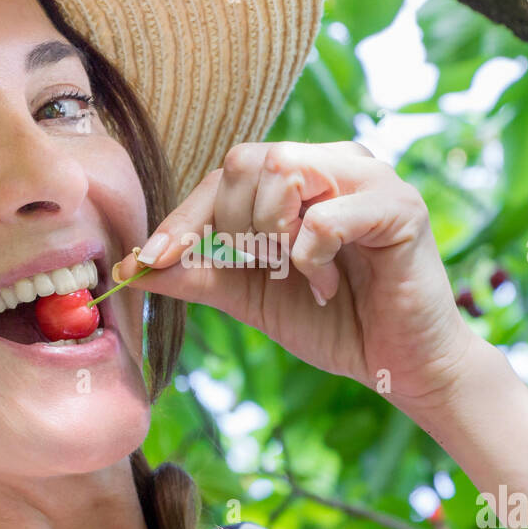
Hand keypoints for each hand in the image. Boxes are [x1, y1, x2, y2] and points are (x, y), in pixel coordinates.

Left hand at [111, 140, 477, 406]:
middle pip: (247, 162)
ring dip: (273, 238)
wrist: (398, 367)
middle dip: (235, 228)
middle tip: (264, 272)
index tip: (153, 258)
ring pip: (283, 173)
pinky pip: (324, 217)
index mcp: (302, 173)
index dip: (185, 216)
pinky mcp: (400, 206)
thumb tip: (127, 266)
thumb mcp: (248, 294)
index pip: (225, 172)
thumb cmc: (332, 323)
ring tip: (299, 278)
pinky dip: (311, 258)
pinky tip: (329, 288)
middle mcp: (336, 161)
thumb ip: (194, 272)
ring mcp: (371, 176)